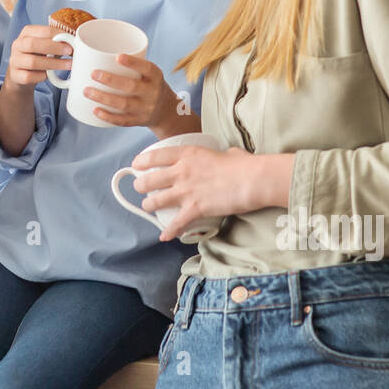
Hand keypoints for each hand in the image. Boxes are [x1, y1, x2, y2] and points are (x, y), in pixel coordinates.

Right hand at [3, 24, 72, 90]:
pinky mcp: (16, 75)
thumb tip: (75, 45)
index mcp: (26, 33)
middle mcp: (17, 45)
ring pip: (32, 62)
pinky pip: (29, 76)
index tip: (71, 40)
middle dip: (53, 47)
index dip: (57, 35)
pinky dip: (42, 76)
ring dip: (53, 64)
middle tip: (69, 51)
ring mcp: (15, 60)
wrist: (21, 74)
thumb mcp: (46, 46)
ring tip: (67, 65)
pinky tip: (49, 75)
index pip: (42, 31)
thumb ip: (57, 43)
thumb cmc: (38, 56)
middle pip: (32, 44)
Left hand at [81, 53, 185, 131]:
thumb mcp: (148, 74)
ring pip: (124, 104)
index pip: (147, 68)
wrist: (166, 111)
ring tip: (87, 91)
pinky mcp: (139, 121)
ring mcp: (146, 109)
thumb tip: (91, 56)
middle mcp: (153, 93)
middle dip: (111, 80)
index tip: (118, 57)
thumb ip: (130, 66)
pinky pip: (123, 120)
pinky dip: (108, 116)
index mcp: (156, 77)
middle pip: (132, 87)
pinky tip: (95, 110)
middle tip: (93, 74)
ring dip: (104, 98)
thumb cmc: (149, 85)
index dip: (133, 63)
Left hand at [130, 145, 294, 241]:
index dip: (142, 161)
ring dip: (149, 205)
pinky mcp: (195, 208)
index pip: (156, 156)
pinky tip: (164, 236)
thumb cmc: (244, 164)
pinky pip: (176, 223)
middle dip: (141, 186)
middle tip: (140, 188)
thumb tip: (227, 156)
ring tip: (148, 207)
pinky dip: (169, 231)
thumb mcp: (227, 152)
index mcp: (188, 155)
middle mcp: (181, 172)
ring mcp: (186, 191)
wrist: (252, 179)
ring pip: (155, 201)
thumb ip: (220, 155)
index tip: (136, 164)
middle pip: (149, 180)